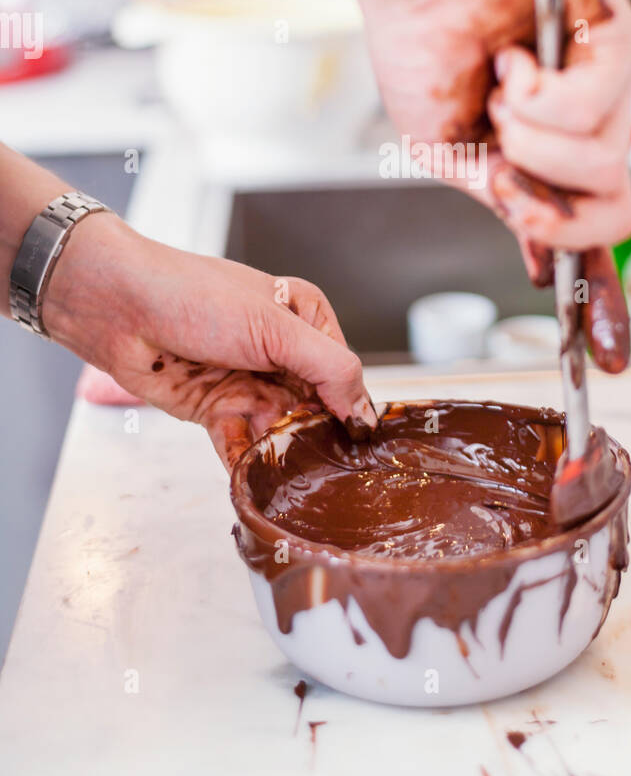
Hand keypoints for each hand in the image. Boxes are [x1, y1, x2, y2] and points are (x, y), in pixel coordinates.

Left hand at [42, 213, 375, 470]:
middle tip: (324, 470)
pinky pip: (241, 444)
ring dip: (282, 454)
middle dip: (315, 436)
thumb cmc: (195, 298)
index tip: (357, 444)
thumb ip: (330, 370)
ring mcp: (249, 381)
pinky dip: (247, 462)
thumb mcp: (276, 329)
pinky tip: (254, 477)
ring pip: (280, 431)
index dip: (349, 408)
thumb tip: (367, 414)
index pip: (343, 373)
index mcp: (304, 318)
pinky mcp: (216, 408)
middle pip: (314, 407)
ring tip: (290, 477)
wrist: (118, 308)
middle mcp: (280, 351)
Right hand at [355, 0, 630, 277]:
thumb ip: (502, 197)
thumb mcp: (449, 149)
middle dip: (547, 202)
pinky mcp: (620, 40)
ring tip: (501, 89)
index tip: (548, 265)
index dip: (583, 254)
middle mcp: (591, 125)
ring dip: (531, 137)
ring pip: (603, 160)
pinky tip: (515, 62)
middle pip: (613, 206)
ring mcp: (611, 85)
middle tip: (502, 158)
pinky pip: (594, 108)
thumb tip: (542, 258)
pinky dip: (540, 97)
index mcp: (555, 155)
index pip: (600, 220)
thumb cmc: (425, 49)